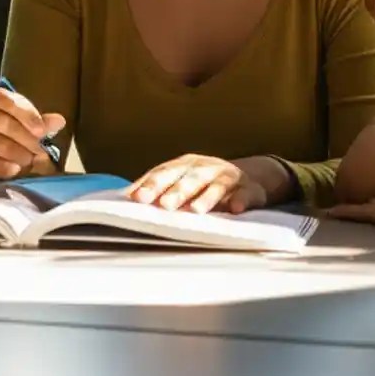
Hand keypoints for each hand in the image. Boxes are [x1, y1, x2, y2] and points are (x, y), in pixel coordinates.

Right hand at [0, 87, 65, 178]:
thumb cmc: (17, 128)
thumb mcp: (31, 122)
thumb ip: (44, 123)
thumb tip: (59, 121)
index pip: (6, 100)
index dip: (25, 114)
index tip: (41, 130)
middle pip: (3, 123)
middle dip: (26, 139)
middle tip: (40, 151)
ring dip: (17, 154)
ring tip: (30, 161)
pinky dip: (0, 167)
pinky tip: (14, 170)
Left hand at [126, 154, 268, 213]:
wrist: (248, 177)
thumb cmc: (203, 184)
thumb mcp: (181, 180)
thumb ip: (158, 189)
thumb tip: (124, 199)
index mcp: (184, 165)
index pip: (164, 173)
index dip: (151, 184)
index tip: (136, 198)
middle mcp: (205, 167)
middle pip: (188, 178)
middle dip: (175, 191)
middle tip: (163, 205)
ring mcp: (228, 177)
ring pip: (216, 186)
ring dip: (207, 197)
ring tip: (196, 210)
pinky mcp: (250, 189)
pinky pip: (246, 194)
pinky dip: (241, 200)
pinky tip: (235, 209)